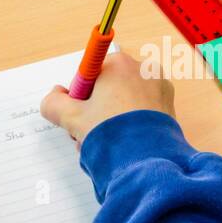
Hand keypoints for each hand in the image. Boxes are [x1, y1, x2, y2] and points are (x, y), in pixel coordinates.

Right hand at [41, 51, 174, 142]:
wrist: (146, 159)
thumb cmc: (111, 133)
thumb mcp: (71, 117)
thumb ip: (53, 103)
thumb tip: (53, 98)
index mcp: (118, 63)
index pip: (89, 75)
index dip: (79, 98)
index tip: (79, 115)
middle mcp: (142, 69)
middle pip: (107, 88)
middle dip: (95, 111)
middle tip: (90, 132)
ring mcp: (159, 87)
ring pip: (124, 101)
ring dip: (110, 120)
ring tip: (106, 142)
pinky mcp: (168, 106)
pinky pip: (142, 111)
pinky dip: (130, 124)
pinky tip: (123, 143)